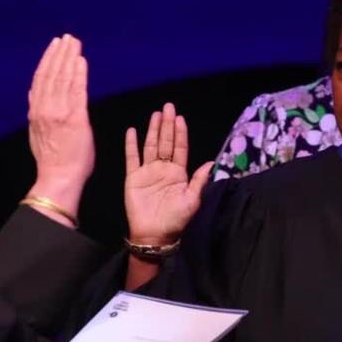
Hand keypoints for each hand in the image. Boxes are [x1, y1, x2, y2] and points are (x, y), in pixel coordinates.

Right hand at [27, 34, 93, 212]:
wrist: (58, 177)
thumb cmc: (52, 159)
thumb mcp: (36, 131)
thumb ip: (37, 111)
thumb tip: (34, 93)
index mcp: (36, 111)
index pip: (41, 78)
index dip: (48, 60)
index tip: (54, 46)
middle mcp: (45, 108)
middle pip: (51, 73)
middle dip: (59, 53)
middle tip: (67, 38)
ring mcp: (59, 113)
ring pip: (63, 78)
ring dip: (69, 58)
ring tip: (74, 43)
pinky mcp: (75, 119)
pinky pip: (77, 91)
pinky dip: (79, 74)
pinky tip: (82, 61)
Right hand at [125, 102, 213, 243]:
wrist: (153, 234)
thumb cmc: (175, 219)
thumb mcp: (192, 200)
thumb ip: (199, 181)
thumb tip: (210, 163)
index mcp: (179, 173)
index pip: (180, 148)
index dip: (180, 133)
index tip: (180, 118)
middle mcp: (164, 169)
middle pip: (165, 142)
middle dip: (167, 125)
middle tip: (168, 107)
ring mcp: (148, 172)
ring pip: (151, 146)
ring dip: (153, 130)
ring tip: (155, 114)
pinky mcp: (133, 177)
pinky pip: (132, 158)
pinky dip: (131, 144)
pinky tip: (132, 131)